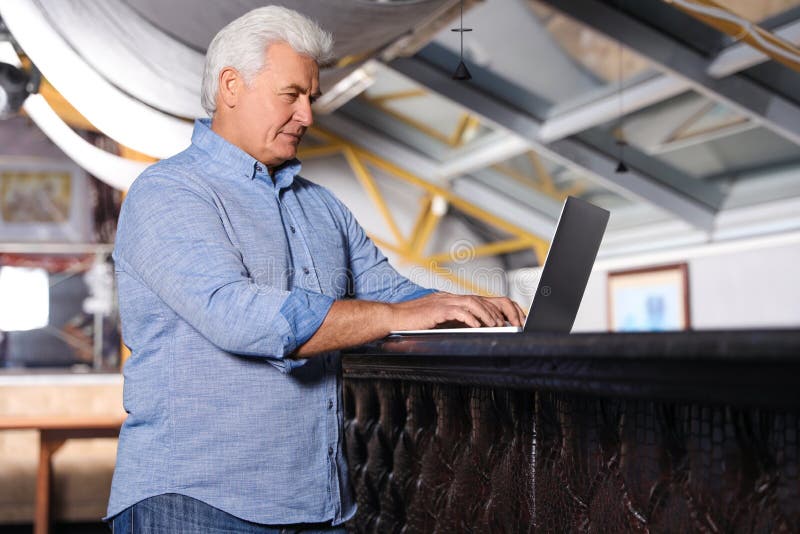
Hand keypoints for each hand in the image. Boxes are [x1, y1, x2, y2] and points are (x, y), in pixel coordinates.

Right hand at [389, 292, 525, 330]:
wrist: (393, 318)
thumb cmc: (413, 322)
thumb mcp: (438, 321)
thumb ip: (454, 322)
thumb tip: (473, 330)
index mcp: (452, 300)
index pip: (481, 299)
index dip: (497, 308)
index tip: (510, 320)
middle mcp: (450, 298)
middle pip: (481, 299)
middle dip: (498, 311)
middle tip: (510, 324)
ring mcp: (444, 301)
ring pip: (473, 302)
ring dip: (487, 314)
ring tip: (496, 326)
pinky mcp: (437, 309)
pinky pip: (458, 311)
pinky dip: (470, 318)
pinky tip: (477, 327)